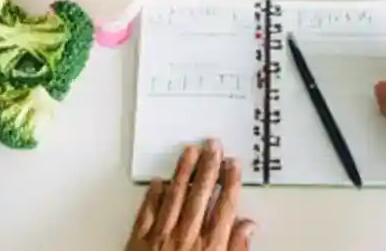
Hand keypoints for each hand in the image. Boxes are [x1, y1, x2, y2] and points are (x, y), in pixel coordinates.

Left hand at [126, 139, 255, 250]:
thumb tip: (248, 227)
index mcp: (210, 248)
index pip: (224, 206)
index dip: (230, 182)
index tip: (234, 164)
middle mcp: (186, 238)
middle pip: (201, 194)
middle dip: (209, 167)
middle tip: (213, 145)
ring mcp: (160, 237)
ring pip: (174, 195)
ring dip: (183, 171)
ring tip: (189, 151)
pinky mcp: (137, 242)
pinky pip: (146, 211)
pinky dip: (153, 194)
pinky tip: (158, 181)